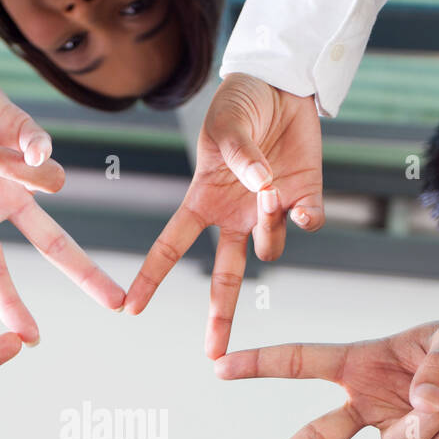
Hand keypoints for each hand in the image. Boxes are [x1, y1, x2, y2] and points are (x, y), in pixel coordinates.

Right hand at [0, 57, 124, 343]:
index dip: (11, 305)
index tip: (30, 339)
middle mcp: (3, 200)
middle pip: (54, 244)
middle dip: (86, 274)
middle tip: (118, 305)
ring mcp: (20, 169)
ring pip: (47, 183)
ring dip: (12, 168)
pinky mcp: (28, 133)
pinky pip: (44, 149)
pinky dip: (34, 147)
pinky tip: (23, 143)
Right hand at [125, 74, 324, 356]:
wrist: (282, 85)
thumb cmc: (241, 103)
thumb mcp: (227, 125)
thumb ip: (240, 157)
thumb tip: (262, 188)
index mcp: (204, 201)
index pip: (171, 246)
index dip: (151, 277)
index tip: (131, 308)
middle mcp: (235, 216)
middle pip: (224, 277)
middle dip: (219, 315)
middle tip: (212, 353)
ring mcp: (270, 213)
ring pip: (270, 246)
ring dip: (269, 224)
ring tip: (270, 186)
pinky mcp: (305, 198)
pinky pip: (307, 223)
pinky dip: (306, 218)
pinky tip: (301, 205)